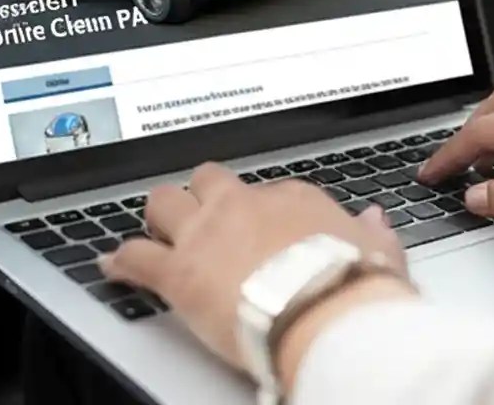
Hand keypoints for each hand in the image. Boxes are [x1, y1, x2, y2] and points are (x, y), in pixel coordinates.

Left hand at [99, 164, 415, 391]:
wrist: (325, 311)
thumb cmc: (353, 285)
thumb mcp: (379, 251)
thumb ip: (372, 233)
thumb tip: (374, 221)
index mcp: (293, 199)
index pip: (267, 192)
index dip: (258, 211)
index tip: (260, 227)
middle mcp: (244, 206)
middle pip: (208, 182)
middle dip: (201, 197)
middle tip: (201, 217)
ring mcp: (206, 234)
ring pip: (164, 203)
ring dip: (159, 216)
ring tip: (155, 230)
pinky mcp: (178, 272)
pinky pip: (136, 255)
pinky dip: (122, 261)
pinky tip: (114, 265)